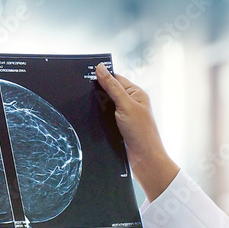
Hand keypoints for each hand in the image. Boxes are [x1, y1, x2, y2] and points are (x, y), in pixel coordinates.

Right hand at [96, 63, 179, 201]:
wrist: (144, 160)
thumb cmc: (141, 132)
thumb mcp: (126, 105)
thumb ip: (112, 87)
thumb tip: (100, 68)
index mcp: (136, 93)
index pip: (116, 78)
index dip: (102, 77)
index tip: (87, 76)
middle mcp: (131, 103)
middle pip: (109, 91)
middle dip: (98, 93)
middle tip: (84, 93)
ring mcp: (124, 115)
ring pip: (105, 105)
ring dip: (97, 106)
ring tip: (87, 106)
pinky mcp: (118, 127)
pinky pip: (104, 117)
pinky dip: (98, 117)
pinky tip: (92, 118)